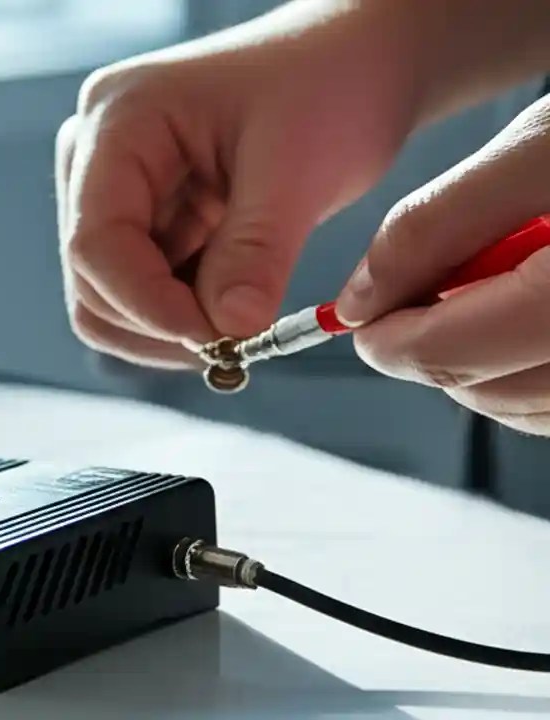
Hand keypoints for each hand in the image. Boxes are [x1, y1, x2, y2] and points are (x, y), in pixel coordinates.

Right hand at [55, 3, 418, 368]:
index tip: (216, 338)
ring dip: (168, 328)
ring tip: (239, 326)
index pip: (96, 242)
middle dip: (159, 322)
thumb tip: (229, 328)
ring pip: (107, 297)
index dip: (146, 303)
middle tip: (236, 343)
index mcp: (120, 123)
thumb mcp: (301, 167)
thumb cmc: (328, 84)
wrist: (353, 61)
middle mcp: (97, 156)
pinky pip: (141, 290)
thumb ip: (257, 252)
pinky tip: (234, 307)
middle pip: (91, 279)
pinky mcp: (143, 218)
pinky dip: (183, 314)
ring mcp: (115, 190)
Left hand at [337, 96, 549, 435]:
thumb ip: (440, 224)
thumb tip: (360, 299)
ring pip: (530, 410)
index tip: (356, 318)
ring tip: (476, 294)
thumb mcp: (542, 149)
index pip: (461, 352)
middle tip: (405, 302)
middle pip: (491, 389)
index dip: (392, 342)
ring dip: (477, 370)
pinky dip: (527, 377)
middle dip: (429, 353)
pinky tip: (522, 315)